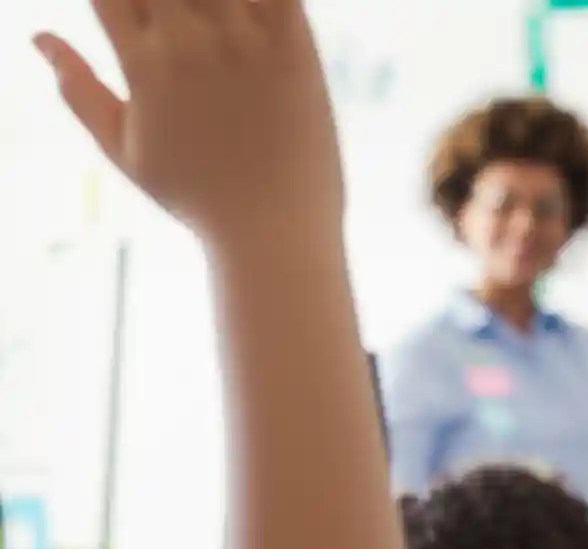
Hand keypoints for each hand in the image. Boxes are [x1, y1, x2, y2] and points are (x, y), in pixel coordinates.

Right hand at [34, 0, 342, 244]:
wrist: (275, 233)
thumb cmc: (198, 199)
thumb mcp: (124, 151)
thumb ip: (78, 89)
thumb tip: (39, 36)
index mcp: (143, 65)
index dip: (122, 1)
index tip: (140, 22)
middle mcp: (190, 44)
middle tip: (182, 27)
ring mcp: (246, 42)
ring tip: (214, 22)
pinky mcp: (296, 48)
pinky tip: (255, 13)